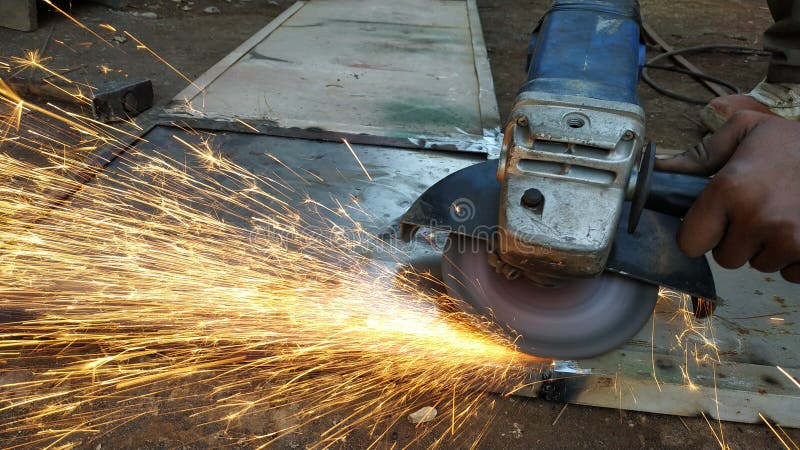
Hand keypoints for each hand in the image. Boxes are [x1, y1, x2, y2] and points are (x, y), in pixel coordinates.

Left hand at [654, 110, 799, 282]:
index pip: (689, 243)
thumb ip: (702, 154)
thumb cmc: (795, 142)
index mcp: (730, 189)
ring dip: (767, 248)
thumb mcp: (746, 129)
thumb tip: (660, 169)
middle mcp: (756, 218)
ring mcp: (790, 240)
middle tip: (756, 211)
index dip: (700, 233)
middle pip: (725, 258)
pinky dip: (795, 258)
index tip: (715, 221)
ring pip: (759, 266)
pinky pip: (791, 274)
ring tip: (784, 215)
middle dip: (737, 240)